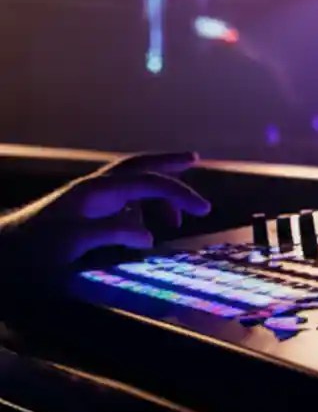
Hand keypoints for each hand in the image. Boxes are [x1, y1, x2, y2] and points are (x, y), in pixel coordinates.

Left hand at [0, 152, 211, 269]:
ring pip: (131, 183)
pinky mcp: (82, 210)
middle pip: (139, 166)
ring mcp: (87, 198)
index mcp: (96, 191)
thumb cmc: (33, 252)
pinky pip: (121, 199)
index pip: (148, 183)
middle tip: (195, 159)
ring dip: (156, 194)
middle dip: (168, 163)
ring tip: (174, 220)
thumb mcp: (73, 244)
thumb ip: (113, 233)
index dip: (179, 194)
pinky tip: (144, 226)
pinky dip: (140, 207)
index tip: (203, 211)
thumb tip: (149, 236)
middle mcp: (94, 188)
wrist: (3, 252)